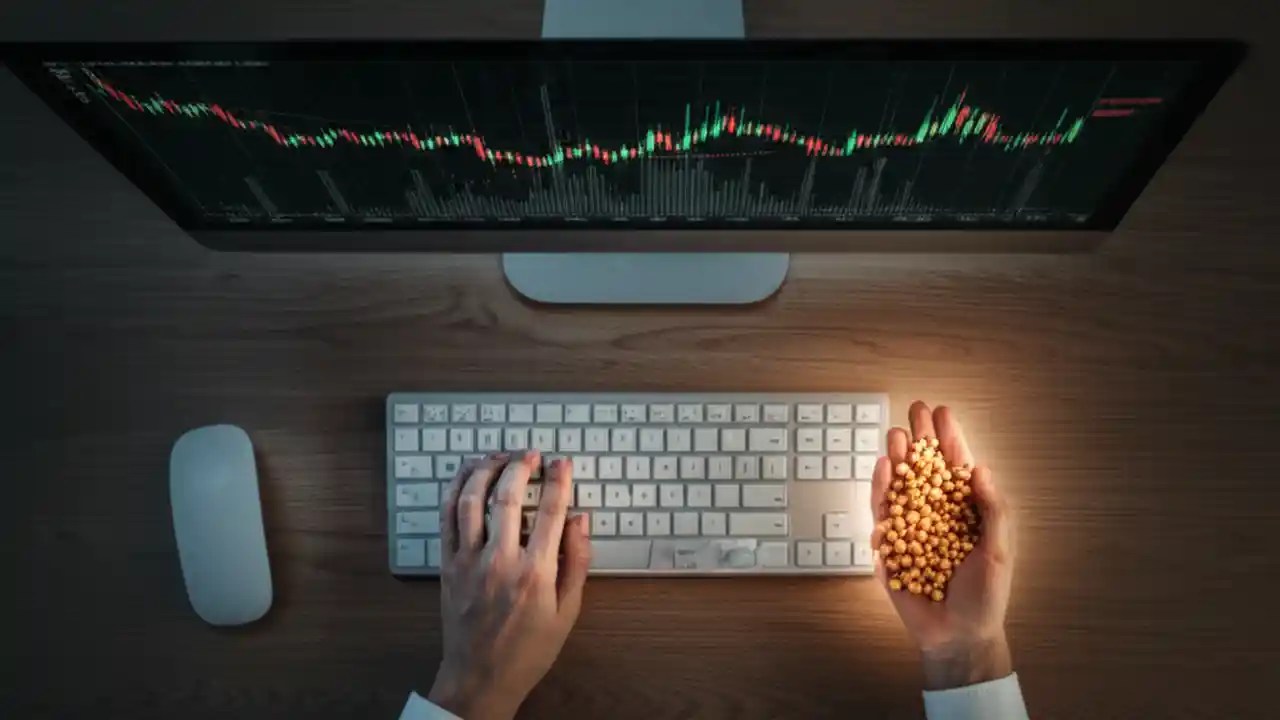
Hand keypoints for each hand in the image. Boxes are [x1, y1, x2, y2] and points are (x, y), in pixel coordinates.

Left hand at [429, 451, 591, 719]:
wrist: (480, 677)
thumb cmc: (529, 649)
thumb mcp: (567, 612)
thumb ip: (577, 562)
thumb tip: (580, 520)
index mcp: (534, 574)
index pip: (550, 512)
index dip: (558, 481)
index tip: (562, 463)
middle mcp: (499, 561)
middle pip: (507, 497)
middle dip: (521, 466)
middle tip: (532, 454)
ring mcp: (468, 561)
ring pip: (471, 500)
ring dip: (485, 470)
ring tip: (499, 456)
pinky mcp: (447, 564)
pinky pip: (447, 518)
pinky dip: (456, 490)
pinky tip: (467, 476)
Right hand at [871, 402, 1015, 689]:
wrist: (958, 635)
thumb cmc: (986, 596)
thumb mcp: (999, 551)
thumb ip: (993, 510)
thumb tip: (981, 470)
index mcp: (965, 512)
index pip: (955, 468)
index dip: (948, 439)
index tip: (942, 412)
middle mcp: (936, 514)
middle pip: (924, 469)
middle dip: (920, 438)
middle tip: (914, 409)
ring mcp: (911, 528)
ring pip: (901, 485)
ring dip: (898, 457)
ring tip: (897, 433)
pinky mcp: (890, 546)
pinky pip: (882, 513)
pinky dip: (881, 489)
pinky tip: (884, 468)